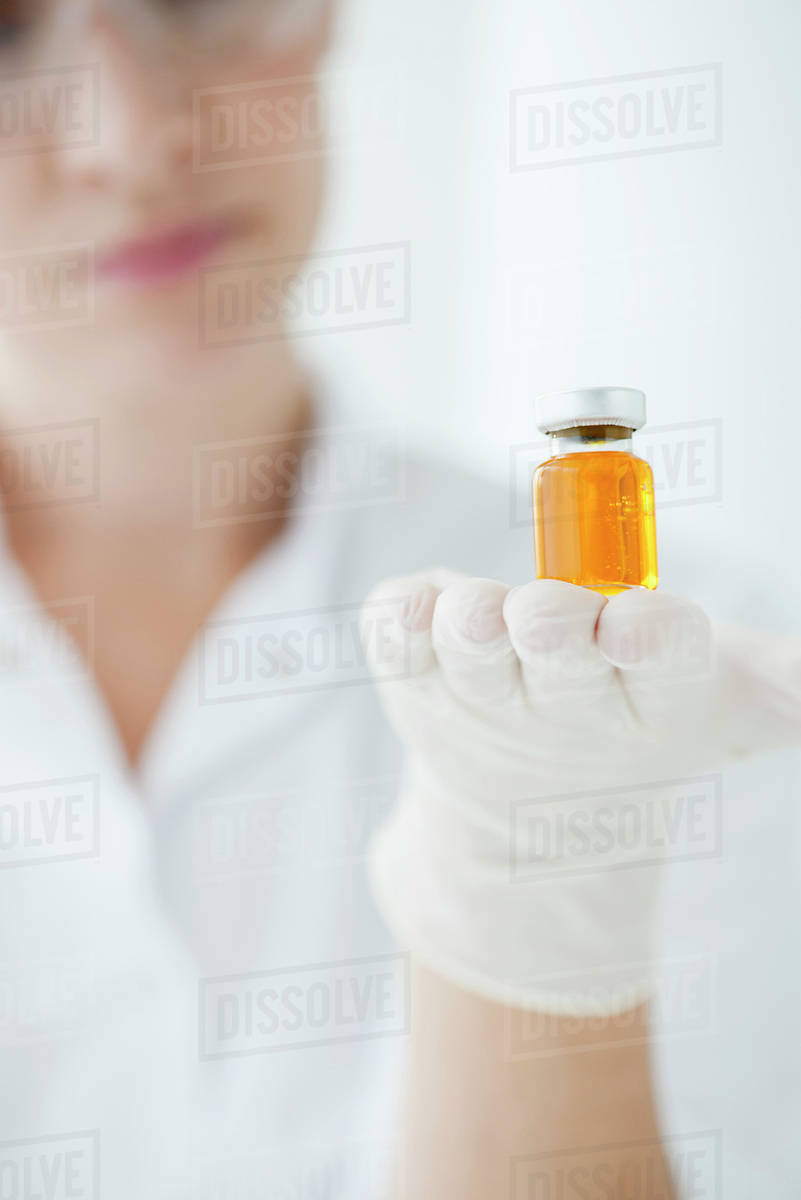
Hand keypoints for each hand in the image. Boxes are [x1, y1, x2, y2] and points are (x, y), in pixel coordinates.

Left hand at [362, 573, 800, 1012]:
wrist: (537, 804)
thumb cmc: (643, 715)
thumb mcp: (735, 702)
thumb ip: (794, 686)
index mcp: (649, 695)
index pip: (660, 656)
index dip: (647, 637)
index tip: (637, 622)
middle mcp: (558, 696)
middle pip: (554, 647)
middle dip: (550, 627)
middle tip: (546, 619)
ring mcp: (477, 685)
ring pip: (464, 641)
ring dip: (466, 624)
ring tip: (475, 616)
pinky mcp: (413, 669)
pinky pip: (391, 633)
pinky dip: (396, 619)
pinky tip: (414, 610)